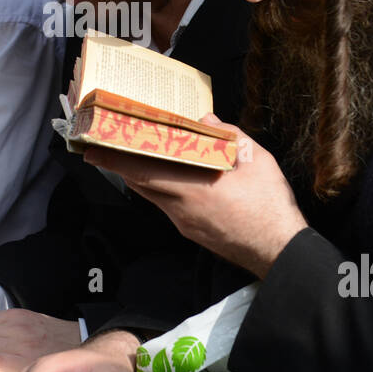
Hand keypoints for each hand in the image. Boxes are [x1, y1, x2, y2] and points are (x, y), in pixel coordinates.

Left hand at [84, 116, 306, 277]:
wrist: (280, 252)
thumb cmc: (270, 206)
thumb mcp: (257, 161)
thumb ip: (229, 136)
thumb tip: (207, 120)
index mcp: (192, 190)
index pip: (143, 172)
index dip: (115, 160)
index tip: (92, 149)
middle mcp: (181, 209)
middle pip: (142, 185)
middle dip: (120, 165)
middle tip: (102, 148)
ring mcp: (185, 224)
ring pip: (154, 196)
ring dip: (140, 177)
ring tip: (130, 157)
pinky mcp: (193, 232)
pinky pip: (168, 206)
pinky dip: (161, 188)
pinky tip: (168, 177)